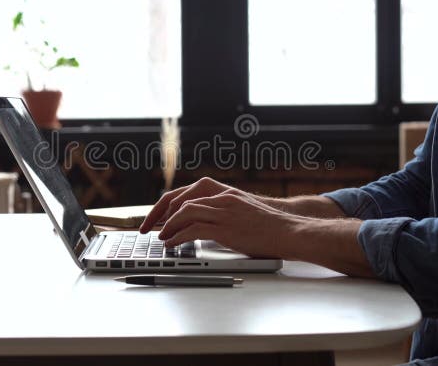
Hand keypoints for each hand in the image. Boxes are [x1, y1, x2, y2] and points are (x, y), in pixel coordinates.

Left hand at [139, 177, 267, 233]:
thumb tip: (200, 226)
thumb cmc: (268, 227)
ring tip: (160, 237)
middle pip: (180, 199)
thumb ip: (222, 213)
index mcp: (223, 192)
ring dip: (167, 225)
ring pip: (184, 212)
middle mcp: (221, 197)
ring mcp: (223, 211)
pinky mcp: (226, 227)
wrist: (289, 231)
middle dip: (159, 214)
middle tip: (148, 227)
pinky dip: (177, 237)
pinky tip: (171, 244)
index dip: (166, 205)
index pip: (185, 193)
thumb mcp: (242, 212)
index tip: (156, 217)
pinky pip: (193, 229)